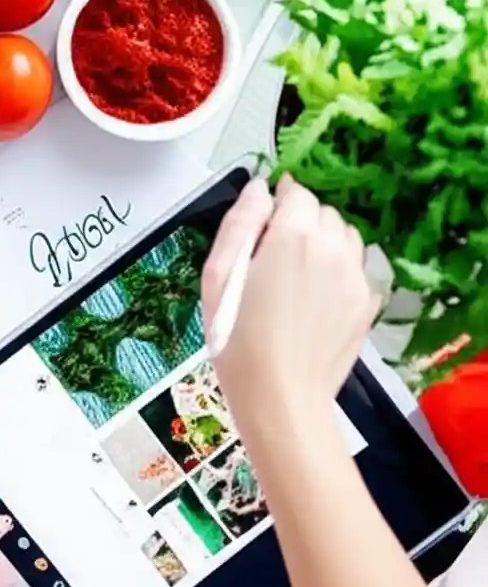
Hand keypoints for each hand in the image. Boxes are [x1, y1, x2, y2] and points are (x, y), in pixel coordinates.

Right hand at [202, 175, 378, 420]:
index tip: (261, 226)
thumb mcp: (218, 277)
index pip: (296, 193)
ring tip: (295, 277)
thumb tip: (258, 189)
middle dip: (300, 223)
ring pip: (345, 238)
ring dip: (324, 243)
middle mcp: (333, 248)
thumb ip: (239, 224)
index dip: (277, 203)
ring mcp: (356, 276)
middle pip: (323, 213)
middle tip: (270, 258)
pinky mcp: (367, 303)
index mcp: (293, 236)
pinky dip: (339, 272)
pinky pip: (357, 269)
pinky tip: (314, 300)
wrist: (280, 396)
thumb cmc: (236, 339)